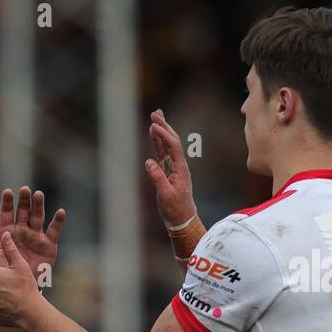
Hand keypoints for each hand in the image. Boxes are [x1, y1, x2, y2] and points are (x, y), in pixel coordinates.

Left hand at [0, 186, 64, 278]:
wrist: (18, 291)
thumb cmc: (1, 274)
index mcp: (7, 232)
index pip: (7, 214)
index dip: (7, 203)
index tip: (8, 192)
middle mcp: (21, 231)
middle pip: (23, 212)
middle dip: (24, 201)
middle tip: (25, 190)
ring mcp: (35, 236)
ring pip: (37, 217)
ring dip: (38, 206)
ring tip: (39, 195)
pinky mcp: (48, 245)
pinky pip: (54, 231)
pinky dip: (58, 222)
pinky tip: (60, 212)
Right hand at [144, 109, 196, 227]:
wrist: (182, 218)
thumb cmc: (175, 208)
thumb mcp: (165, 195)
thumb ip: (158, 178)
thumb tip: (148, 162)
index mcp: (180, 169)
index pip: (173, 146)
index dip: (164, 135)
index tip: (154, 125)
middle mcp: (179, 164)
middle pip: (172, 141)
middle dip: (164, 126)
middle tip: (156, 113)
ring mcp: (174, 167)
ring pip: (168, 145)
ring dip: (162, 131)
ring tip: (155, 118)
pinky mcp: (169, 171)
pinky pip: (163, 153)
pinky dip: (159, 142)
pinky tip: (155, 135)